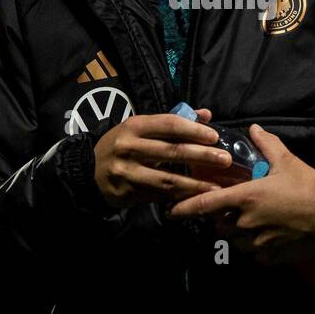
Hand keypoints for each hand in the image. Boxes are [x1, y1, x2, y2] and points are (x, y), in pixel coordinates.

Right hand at [93, 108, 232, 208]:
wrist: (89, 170)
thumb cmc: (123, 144)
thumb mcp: (141, 127)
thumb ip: (173, 121)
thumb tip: (206, 115)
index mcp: (134, 126)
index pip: (168, 124)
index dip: (193, 130)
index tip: (214, 136)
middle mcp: (129, 147)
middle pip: (171, 151)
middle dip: (201, 156)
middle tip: (225, 160)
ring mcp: (126, 171)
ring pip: (166, 179)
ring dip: (194, 184)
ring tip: (216, 187)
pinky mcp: (126, 192)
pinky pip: (158, 196)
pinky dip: (178, 198)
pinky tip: (195, 199)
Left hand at [168, 124, 314, 264]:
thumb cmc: (307, 185)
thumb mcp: (286, 160)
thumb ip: (266, 144)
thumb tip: (254, 128)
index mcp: (246, 198)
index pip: (205, 204)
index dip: (184, 208)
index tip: (171, 211)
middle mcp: (247, 222)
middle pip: (220, 224)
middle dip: (224, 218)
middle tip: (236, 207)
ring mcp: (258, 242)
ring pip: (236, 241)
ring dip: (239, 233)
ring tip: (253, 221)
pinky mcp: (271, 255)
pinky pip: (255, 254)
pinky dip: (257, 247)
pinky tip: (268, 235)